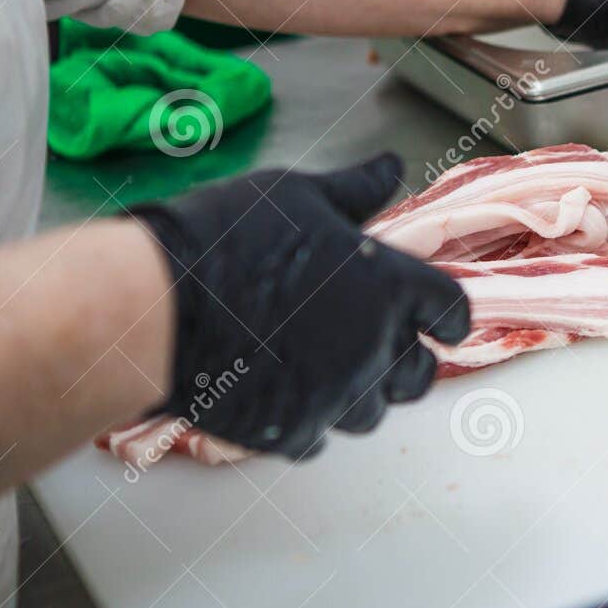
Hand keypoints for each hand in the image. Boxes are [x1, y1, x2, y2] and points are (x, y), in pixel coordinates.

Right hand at [129, 154, 468, 458]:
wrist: (155, 307)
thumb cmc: (225, 240)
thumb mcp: (296, 196)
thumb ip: (355, 192)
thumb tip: (392, 167)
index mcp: (390, 287)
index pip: (453, 311)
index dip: (449, 318)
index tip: (442, 324)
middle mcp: (374, 347)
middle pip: (418, 374)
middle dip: (404, 363)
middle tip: (376, 346)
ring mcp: (334, 397)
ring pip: (370, 413)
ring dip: (356, 395)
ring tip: (319, 368)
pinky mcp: (290, 431)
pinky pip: (317, 440)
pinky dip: (306, 422)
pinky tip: (278, 393)